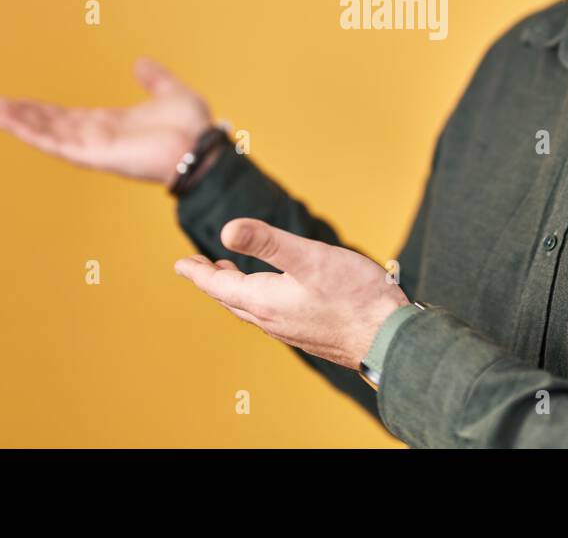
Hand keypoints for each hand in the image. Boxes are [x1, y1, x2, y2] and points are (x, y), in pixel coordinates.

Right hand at [0, 57, 213, 183]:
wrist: (201, 145)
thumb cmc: (192, 127)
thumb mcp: (170, 92)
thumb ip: (154, 79)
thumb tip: (141, 63)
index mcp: (113, 124)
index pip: (71, 116)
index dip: (46, 110)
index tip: (24, 102)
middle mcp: (99, 137)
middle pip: (54, 124)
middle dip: (27, 115)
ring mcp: (94, 147)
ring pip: (50, 134)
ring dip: (23, 123)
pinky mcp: (93, 155)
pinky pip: (57, 144)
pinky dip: (33, 134)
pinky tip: (12, 123)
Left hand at [174, 219, 410, 370]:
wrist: (388, 338)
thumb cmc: (353, 295)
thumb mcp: (309, 257)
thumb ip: (268, 242)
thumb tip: (226, 230)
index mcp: (265, 300)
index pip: (219, 286)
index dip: (198, 272)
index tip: (179, 264)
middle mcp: (272, 319)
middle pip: (232, 298)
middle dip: (213, 280)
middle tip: (198, 266)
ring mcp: (291, 329)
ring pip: (251, 309)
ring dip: (235, 291)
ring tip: (230, 275)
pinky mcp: (309, 333)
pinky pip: (271, 316)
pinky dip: (258, 300)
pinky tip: (273, 294)